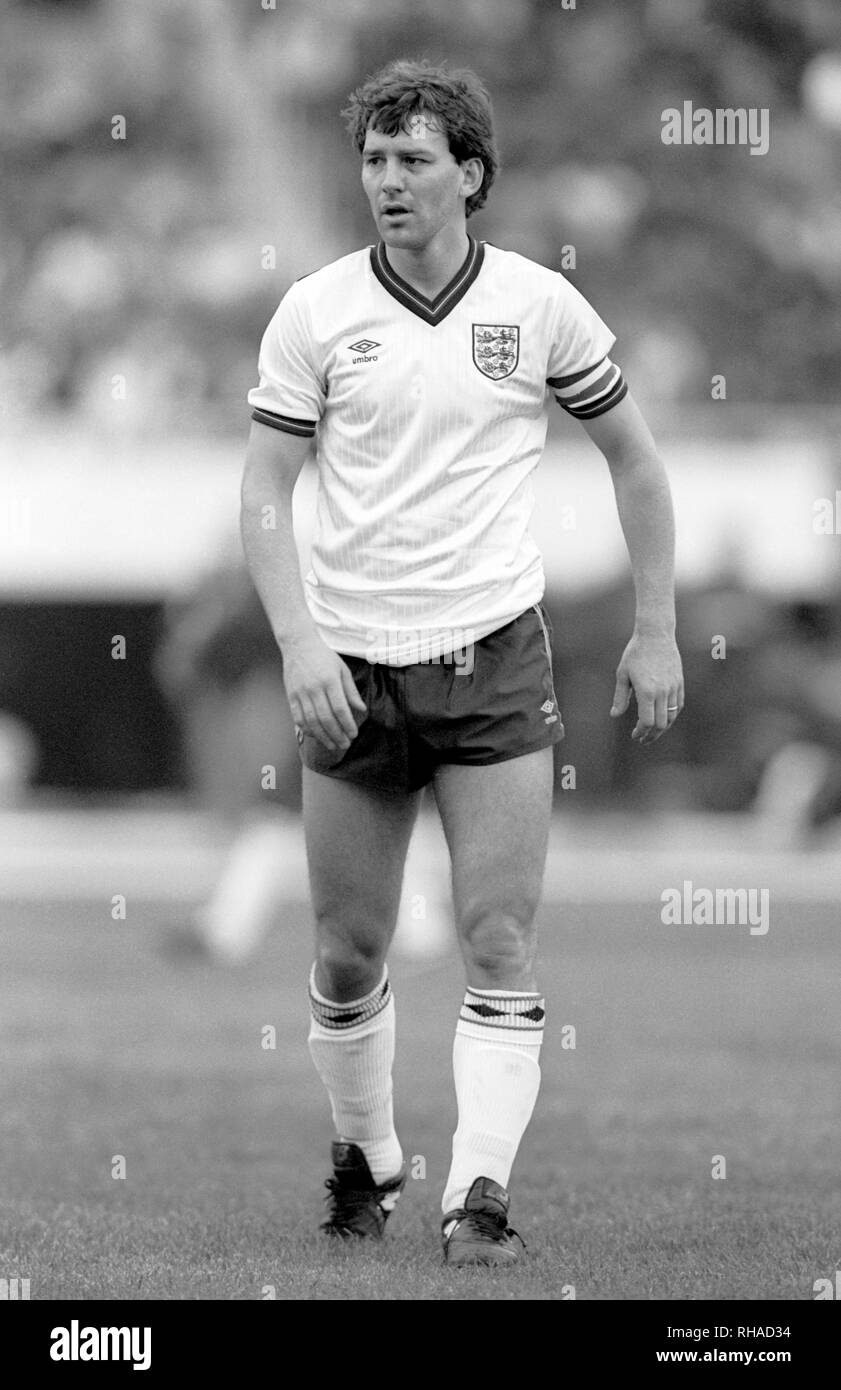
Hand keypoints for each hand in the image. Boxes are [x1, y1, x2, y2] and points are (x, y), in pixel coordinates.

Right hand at [282, 634, 366, 752]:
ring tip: (332, 745)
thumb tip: (361, 709)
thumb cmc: (324, 657)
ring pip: (311, 721)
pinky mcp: (291, 696)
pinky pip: (298, 718)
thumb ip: (351, 691)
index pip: (340, 708)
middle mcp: (314, 688)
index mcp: (330, 680)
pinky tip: (316, 736)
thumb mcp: (342, 669)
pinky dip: (308, 729)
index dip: (347, 724)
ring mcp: (301, 693)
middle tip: (345, 745)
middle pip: (326, 718)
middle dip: (337, 735)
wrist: (298, 645)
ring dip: (323, 736)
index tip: (354, 734)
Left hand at [610, 630, 683, 744]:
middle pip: (661, 724)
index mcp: (646, 691)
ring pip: (672, 716)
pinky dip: (671, 716)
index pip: (647, 721)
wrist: (656, 635)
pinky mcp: (680, 683)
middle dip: (652, 735)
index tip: (634, 735)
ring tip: (653, 732)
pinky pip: (678, 705)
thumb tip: (615, 715)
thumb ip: (620, 697)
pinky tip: (663, 718)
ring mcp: (673, 687)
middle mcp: (662, 691)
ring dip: (663, 728)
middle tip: (643, 739)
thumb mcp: (622, 674)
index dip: (641, 732)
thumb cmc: (635, 653)